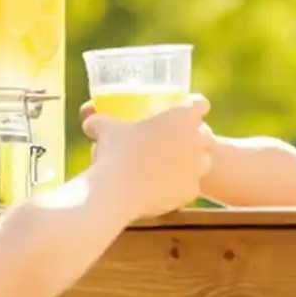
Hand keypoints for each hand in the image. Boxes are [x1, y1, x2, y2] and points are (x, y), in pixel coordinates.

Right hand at [81, 95, 213, 217]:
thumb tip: (89, 118)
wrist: (116, 192)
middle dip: (195, 137)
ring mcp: (197, 168)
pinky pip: (192, 187)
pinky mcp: (192, 192)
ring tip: (176, 165)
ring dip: (193, 163)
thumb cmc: (113, 153)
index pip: (200, 104)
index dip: (193, 106)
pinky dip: (182, 187)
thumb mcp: (106, 129)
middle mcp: (196, 140)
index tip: (185, 111)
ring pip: (204, 163)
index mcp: (182, 117)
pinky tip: (169, 187)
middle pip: (206, 134)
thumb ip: (100, 120)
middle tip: (178, 141)